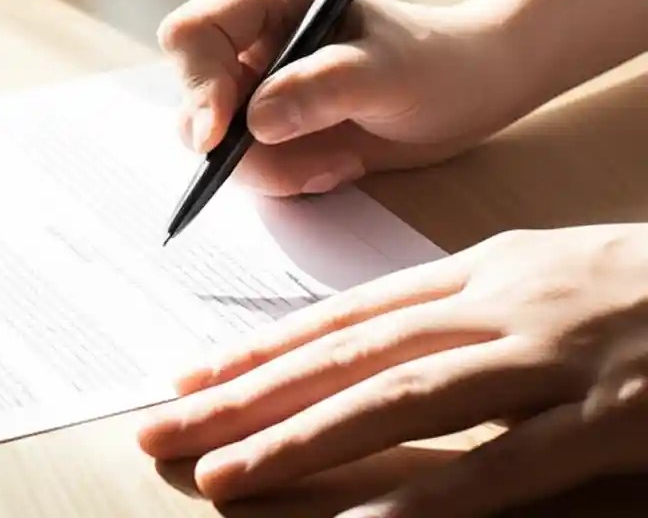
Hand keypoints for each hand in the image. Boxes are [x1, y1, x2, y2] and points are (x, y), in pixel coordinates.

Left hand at [137, 224, 647, 516]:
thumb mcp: (549, 275)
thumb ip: (464, 304)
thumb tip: (376, 336)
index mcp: (486, 271)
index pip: (347, 313)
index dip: (262, 345)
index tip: (192, 371)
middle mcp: (501, 306)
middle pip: (346, 354)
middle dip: (246, 394)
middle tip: (163, 425)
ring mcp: (552, 361)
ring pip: (399, 400)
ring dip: (302, 441)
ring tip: (224, 477)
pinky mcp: (608, 420)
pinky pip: (501, 469)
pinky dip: (425, 502)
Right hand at [158, 0, 537, 195]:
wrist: (473, 93)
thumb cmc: (439, 63)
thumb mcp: (390, 72)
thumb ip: (323, 88)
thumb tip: (256, 120)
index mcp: (270, 1)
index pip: (194, 34)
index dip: (196, 83)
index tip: (219, 135)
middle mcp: (252, 42)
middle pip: (192, 95)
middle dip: (232, 141)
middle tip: (289, 167)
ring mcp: (257, 88)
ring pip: (214, 142)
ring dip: (268, 168)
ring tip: (337, 165)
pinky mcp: (270, 130)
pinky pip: (246, 166)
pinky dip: (285, 180)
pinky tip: (337, 168)